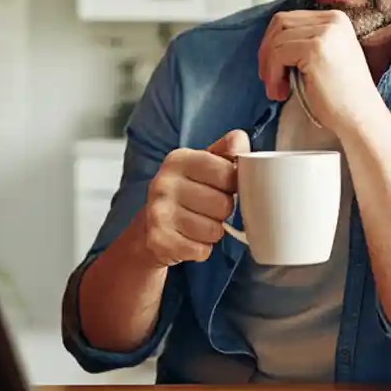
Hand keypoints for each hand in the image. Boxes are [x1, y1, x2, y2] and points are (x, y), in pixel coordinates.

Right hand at [140, 130, 250, 266]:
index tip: (224, 187)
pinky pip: (202, 250)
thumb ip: (227, 151)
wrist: (150, 227)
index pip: (227, 173)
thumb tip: (240, 140)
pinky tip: (189, 239)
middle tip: (209, 209)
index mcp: (178, 160)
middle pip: (224, 205)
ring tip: (198, 224)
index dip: (233, 185)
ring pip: (214, 231)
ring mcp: (158, 213)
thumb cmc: (186, 192)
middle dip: (223, 211)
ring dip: (213, 232)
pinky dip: (202, 249)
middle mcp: (163, 183)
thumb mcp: (204, 165)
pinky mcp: (159, 241)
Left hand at [257, 9, 380, 134]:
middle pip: (280, 23)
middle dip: (267, 51)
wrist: (359, 117)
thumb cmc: (340, 96)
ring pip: (277, 41)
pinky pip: (278, 55)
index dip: (273, 42)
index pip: (290, 18)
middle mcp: (333, 20)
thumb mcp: (325, 57)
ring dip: (269, 69)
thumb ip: (304, 42)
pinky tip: (280, 93)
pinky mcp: (315, 49)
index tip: (271, 68)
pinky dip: (273, 76)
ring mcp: (325, 32)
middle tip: (268, 79)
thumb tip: (269, 42)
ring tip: (278, 92)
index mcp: (336, 19)